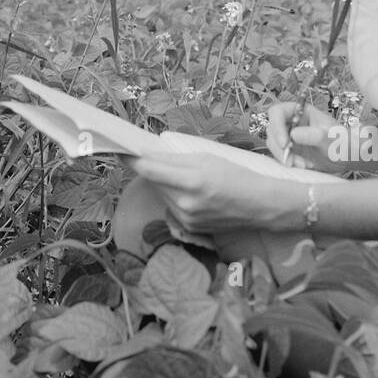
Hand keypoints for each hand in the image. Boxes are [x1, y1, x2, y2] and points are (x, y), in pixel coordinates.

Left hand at [132, 152, 285, 234]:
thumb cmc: (236, 175)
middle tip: (152, 156)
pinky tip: (188, 192)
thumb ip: (174, 158)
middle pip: (152, 181)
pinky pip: (170, 206)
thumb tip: (145, 154)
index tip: (117, 149)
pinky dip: (172, 196)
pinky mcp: (187, 227)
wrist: (259, 205)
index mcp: (192, 180)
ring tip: (183, 176)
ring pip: (160, 194)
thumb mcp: (206, 158)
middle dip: (150, 168)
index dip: (130, 159)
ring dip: (163, 183)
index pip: (150, 169)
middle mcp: (186, 203)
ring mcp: (186, 218)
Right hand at [266, 101, 349, 174]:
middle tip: (290, 160)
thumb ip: (314, 135)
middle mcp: (291, 122)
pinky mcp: (289, 150)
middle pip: (271, 130)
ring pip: (274, 145)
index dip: (276, 126)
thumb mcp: (330, 137)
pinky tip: (305, 166)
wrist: (346, 157)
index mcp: (299, 111)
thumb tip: (293, 135)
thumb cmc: (340, 141)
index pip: (277, 112)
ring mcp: (288, 137)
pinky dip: (289, 163)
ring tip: (304, 165)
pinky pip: (280, 156)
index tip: (285, 143)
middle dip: (279, 147)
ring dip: (284, 157)